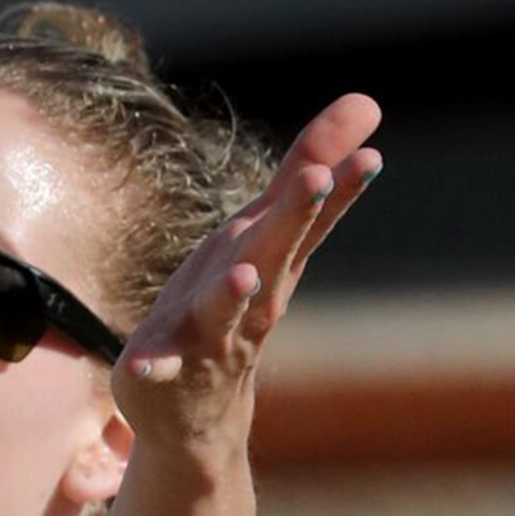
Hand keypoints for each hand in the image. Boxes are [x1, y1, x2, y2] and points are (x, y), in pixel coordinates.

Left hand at [113, 93, 381, 449]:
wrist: (195, 414)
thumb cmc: (233, 304)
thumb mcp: (265, 231)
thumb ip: (308, 167)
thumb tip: (366, 101)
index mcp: (271, 259)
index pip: (310, 221)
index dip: (337, 190)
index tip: (370, 159)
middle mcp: (250, 298)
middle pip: (274, 253)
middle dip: (295, 217)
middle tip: (317, 178)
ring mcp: (208, 336)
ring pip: (225, 312)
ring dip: (234, 294)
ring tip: (243, 275)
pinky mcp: (163, 368)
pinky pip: (160, 368)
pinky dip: (156, 365)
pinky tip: (143, 362)